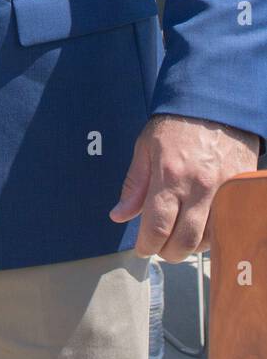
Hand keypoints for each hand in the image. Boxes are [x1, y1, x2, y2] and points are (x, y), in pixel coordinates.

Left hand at [109, 113, 260, 260]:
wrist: (215, 106)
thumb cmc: (176, 125)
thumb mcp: (145, 147)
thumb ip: (134, 185)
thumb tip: (118, 215)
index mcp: (170, 175)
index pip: (157, 225)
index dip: (147, 244)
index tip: (141, 248)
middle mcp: (199, 187)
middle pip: (184, 241)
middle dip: (167, 252)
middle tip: (159, 247)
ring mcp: (224, 191)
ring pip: (209, 239)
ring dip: (190, 246)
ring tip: (177, 237)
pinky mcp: (241, 191)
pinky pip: (228, 227)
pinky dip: (212, 236)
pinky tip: (200, 229)